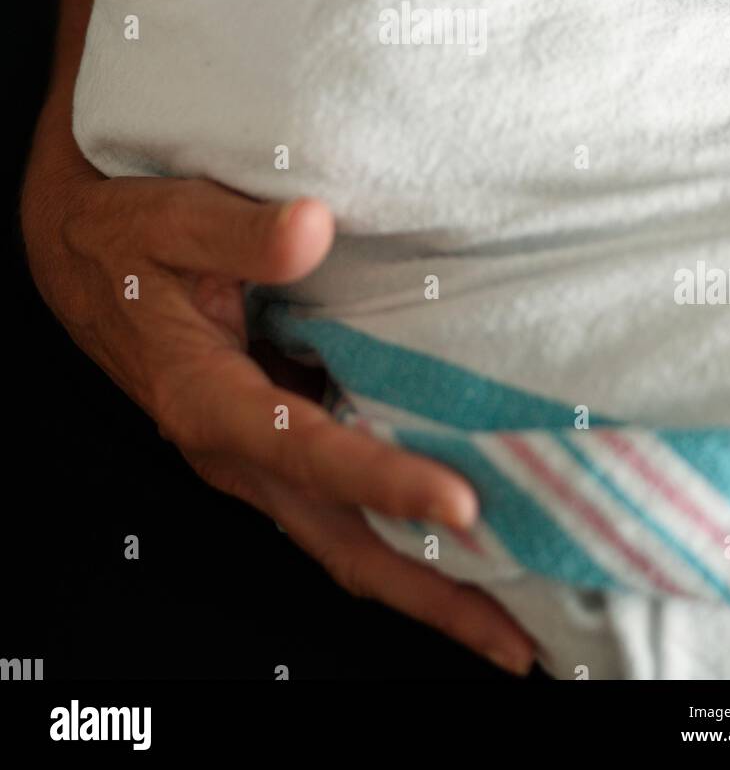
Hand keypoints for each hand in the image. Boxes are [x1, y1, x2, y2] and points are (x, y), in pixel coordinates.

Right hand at [20, 164, 536, 675]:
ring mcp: (257, 456)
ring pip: (346, 537)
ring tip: (511, 619)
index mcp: (207, 401)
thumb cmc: (129, 239)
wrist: (84, 259)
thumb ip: (241, 232)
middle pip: (339, 541)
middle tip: (514, 641)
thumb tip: (316, 228)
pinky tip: (465, 534)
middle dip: (427, 594)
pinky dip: (403, 532)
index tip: (463, 504)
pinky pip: (344, 505)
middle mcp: (236, 450)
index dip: (384, 482)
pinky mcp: (274, 443)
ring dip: (425, 580)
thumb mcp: (172, 220)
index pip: (309, 453)